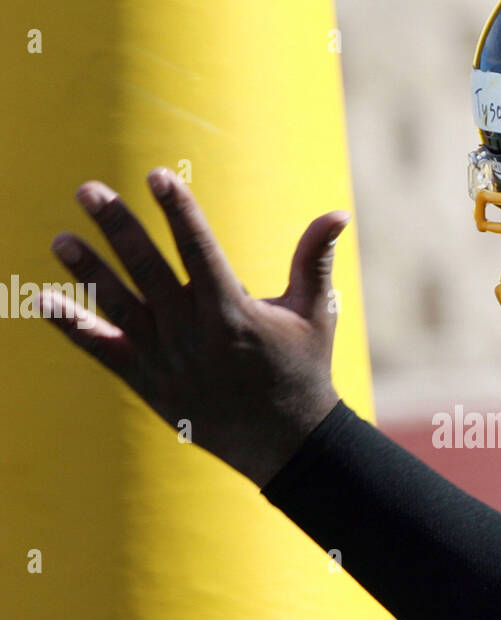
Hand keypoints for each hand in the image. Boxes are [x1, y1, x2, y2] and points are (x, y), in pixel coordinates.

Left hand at [39, 169, 349, 487]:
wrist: (285, 444)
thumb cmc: (304, 370)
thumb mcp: (315, 314)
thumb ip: (316, 259)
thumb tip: (339, 213)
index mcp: (234, 313)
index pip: (199, 251)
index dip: (179, 211)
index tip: (159, 176)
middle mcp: (194, 335)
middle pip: (148, 271)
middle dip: (118, 227)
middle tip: (87, 190)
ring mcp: (167, 360)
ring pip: (120, 307)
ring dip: (88, 272)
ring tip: (60, 240)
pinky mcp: (148, 382)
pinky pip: (103, 350)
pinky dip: (73, 325)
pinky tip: (43, 299)